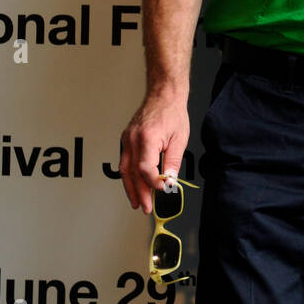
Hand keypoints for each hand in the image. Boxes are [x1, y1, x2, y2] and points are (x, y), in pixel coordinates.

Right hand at [118, 94, 190, 213]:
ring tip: (136, 202)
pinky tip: (134, 185)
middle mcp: (132, 139)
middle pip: (132, 173)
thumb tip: (170, 181)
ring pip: (124, 169)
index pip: (145, 168)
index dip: (153, 183)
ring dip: (130, 188)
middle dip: (139, 193)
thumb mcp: (179, 138)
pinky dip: (128, 176)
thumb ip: (173, 161)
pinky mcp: (126, 139)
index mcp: (146, 138)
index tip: (162, 189)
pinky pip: (125, 161)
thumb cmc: (172, 112)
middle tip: (145, 208)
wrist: (163, 95)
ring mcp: (127, 139)